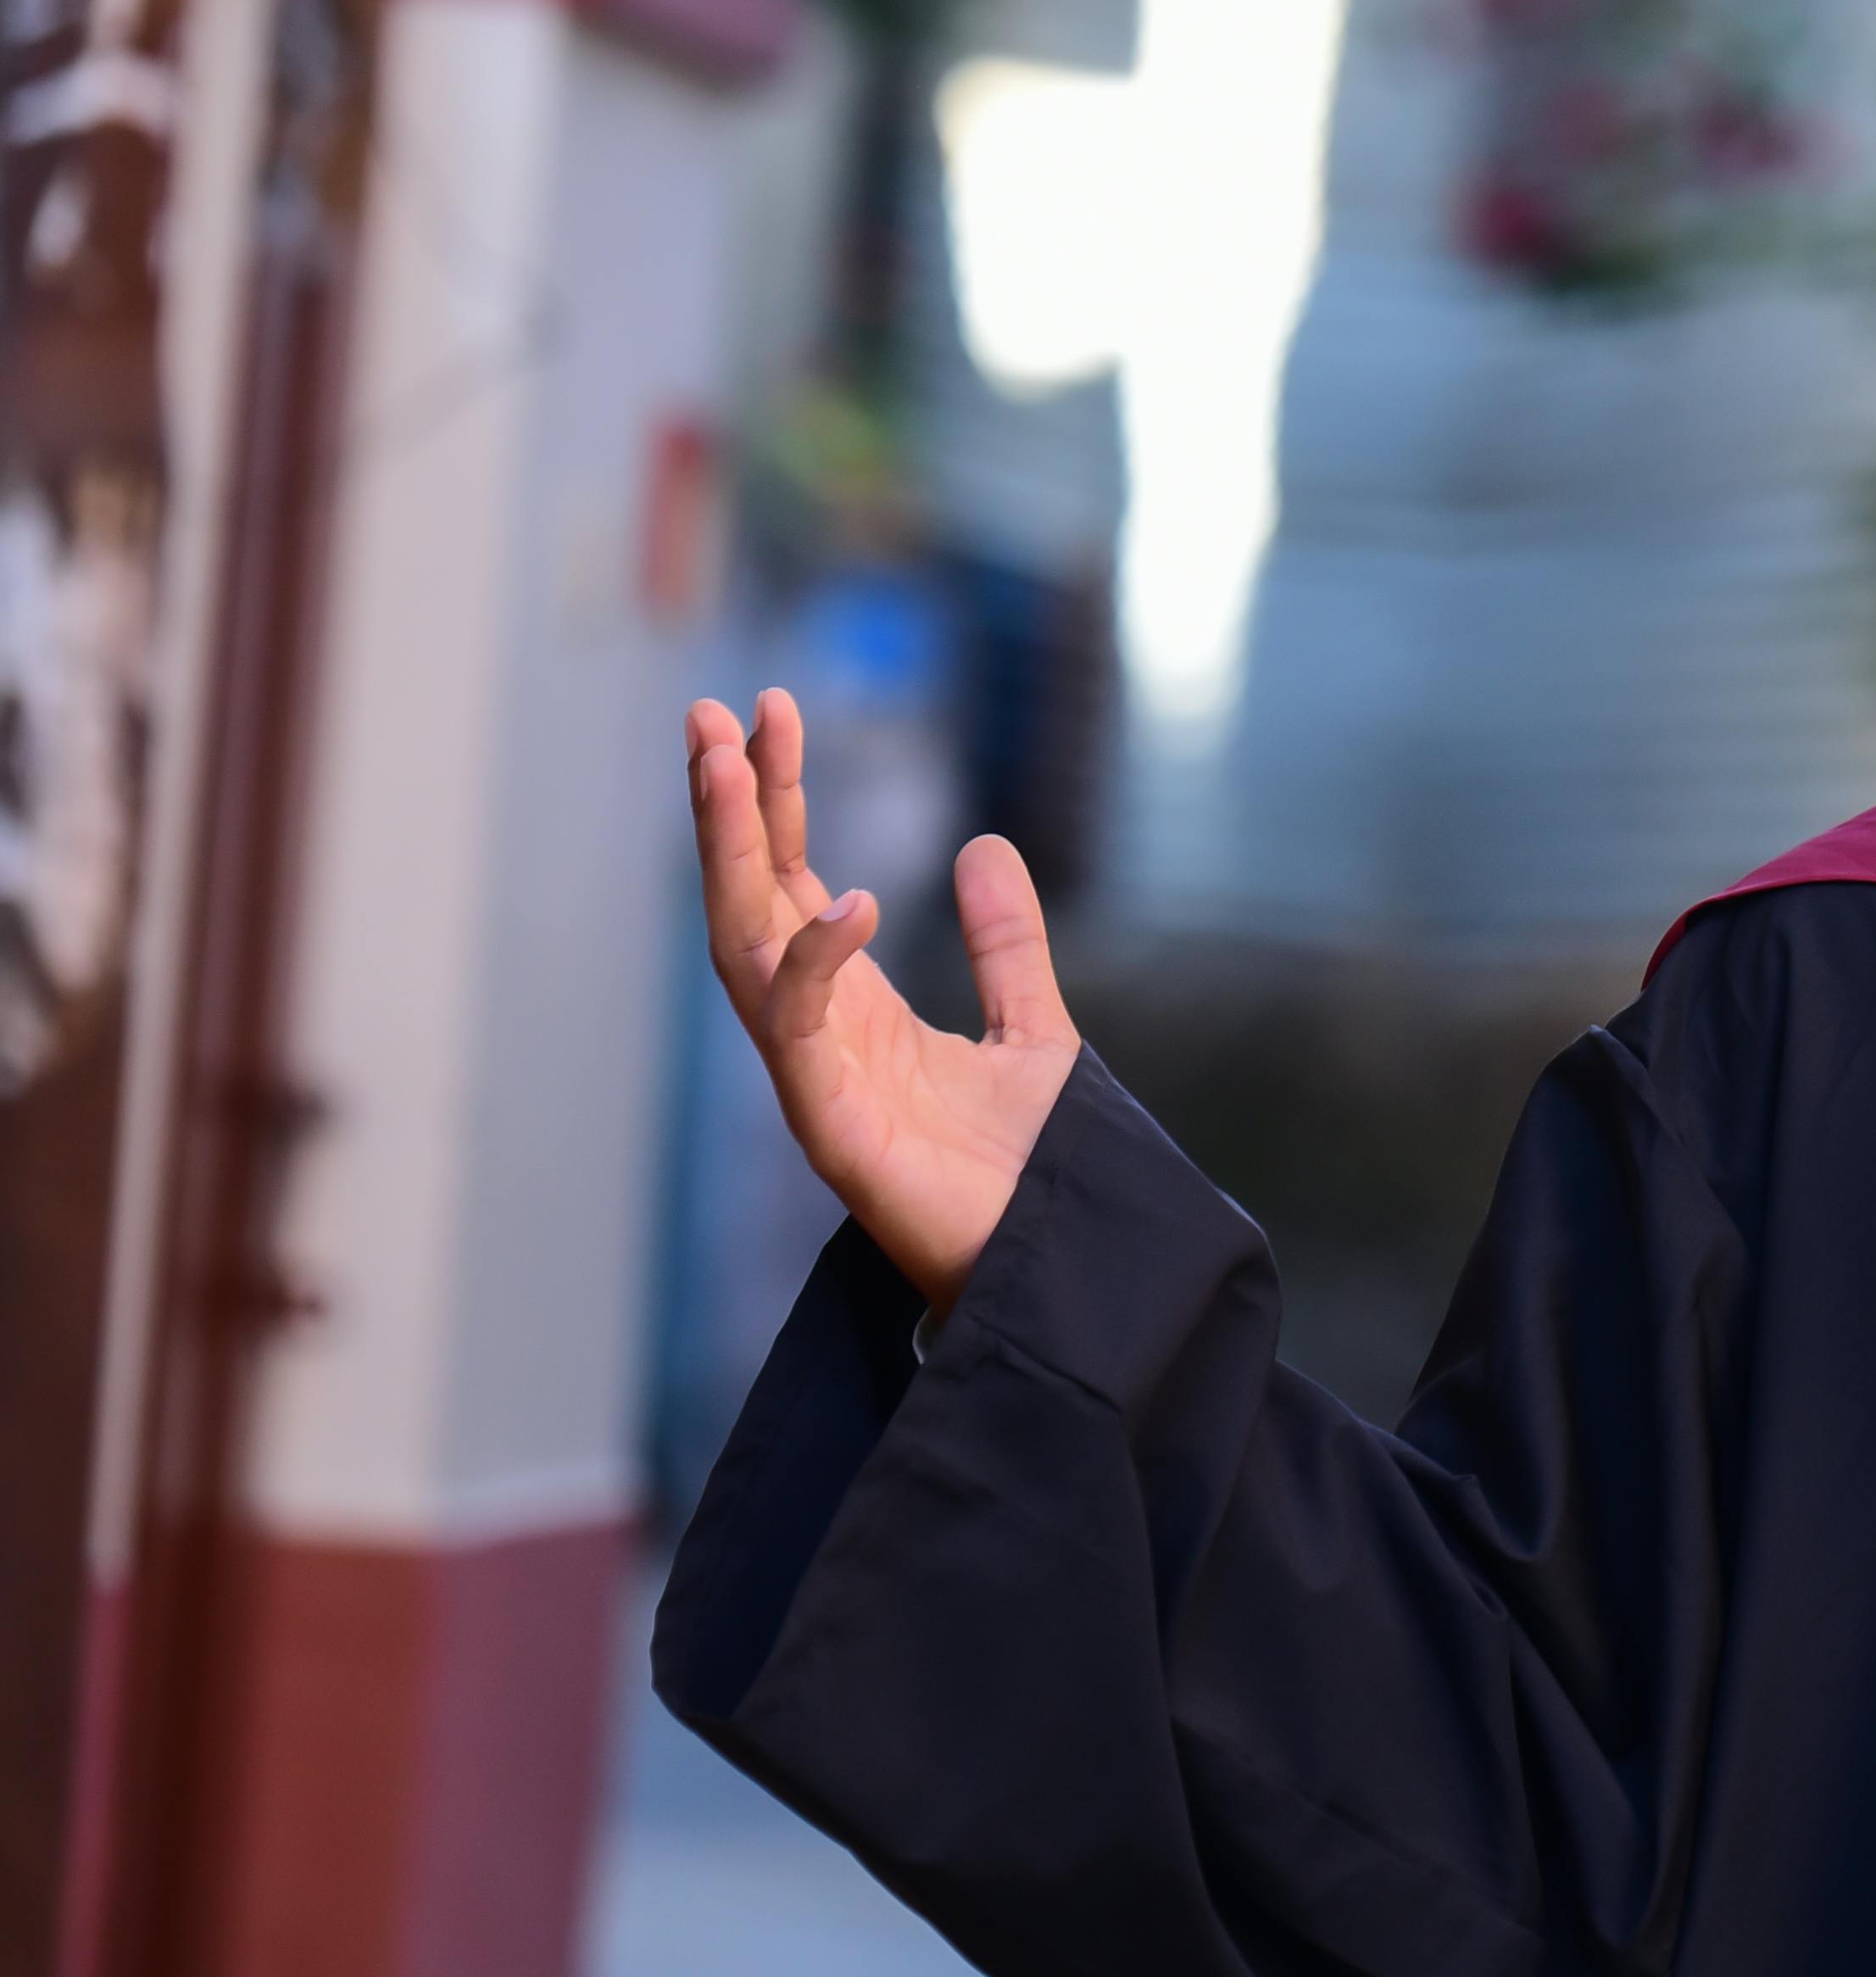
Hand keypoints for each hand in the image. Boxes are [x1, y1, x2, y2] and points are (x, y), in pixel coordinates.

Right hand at [686, 689, 1080, 1314]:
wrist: (1062, 1266)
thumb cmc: (1036, 1172)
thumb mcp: (1037, 1033)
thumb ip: (1006, 947)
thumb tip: (984, 847)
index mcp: (857, 1011)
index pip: (790, 882)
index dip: (774, 800)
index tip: (768, 710)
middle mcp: (819, 1037)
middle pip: (747, 900)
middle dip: (727, 808)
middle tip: (712, 712)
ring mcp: (814, 1080)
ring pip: (744, 948)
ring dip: (731, 855)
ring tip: (729, 762)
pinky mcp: (831, 1129)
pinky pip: (799, 1031)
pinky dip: (814, 962)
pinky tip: (848, 899)